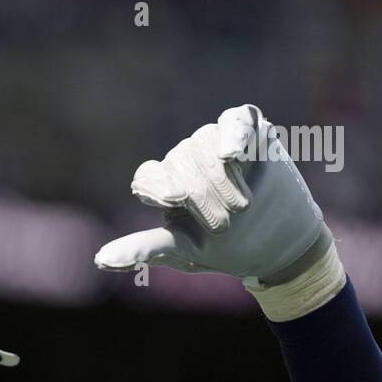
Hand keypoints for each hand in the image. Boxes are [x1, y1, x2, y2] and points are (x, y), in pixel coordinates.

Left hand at [94, 104, 329, 286]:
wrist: (281, 246)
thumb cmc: (227, 250)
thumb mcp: (184, 253)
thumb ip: (145, 250)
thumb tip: (99, 261)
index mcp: (165, 187)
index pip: (148, 176)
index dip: (158, 187)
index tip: (175, 202)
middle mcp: (186, 161)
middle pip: (178, 160)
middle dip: (201, 195)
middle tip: (224, 225)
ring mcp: (217, 144)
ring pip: (203, 142)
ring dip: (221, 176)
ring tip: (242, 206)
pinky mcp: (250, 132)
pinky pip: (236, 120)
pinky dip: (234, 133)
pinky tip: (232, 153)